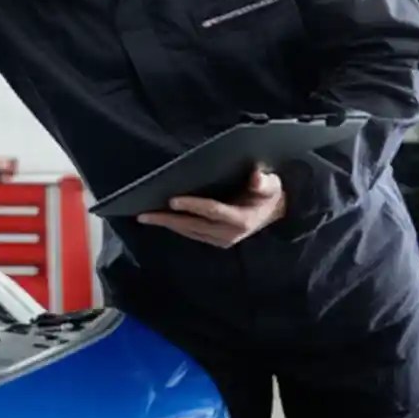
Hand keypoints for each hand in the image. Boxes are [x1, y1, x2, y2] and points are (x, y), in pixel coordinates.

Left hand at [137, 166, 284, 247]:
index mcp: (241, 218)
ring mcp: (221, 240)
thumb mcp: (271, 184)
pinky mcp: (215, 241)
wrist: (275, 212)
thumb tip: (257, 176)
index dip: (192, 205)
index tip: (172, 199)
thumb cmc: (268, 193)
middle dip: (167, 219)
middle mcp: (229, 233)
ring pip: (189, 231)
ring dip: (167, 224)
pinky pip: (191, 233)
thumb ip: (263, 182)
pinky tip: (160, 218)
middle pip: (193, 225)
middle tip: (144, 214)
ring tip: (145, 216)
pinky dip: (175, 226)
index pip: (212, 211)